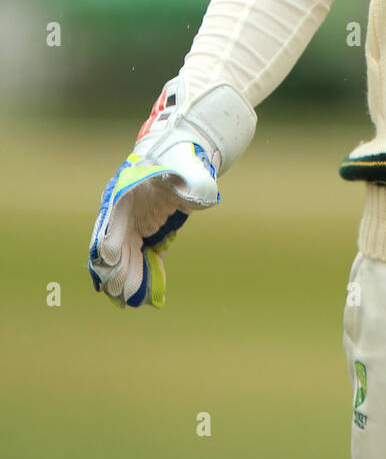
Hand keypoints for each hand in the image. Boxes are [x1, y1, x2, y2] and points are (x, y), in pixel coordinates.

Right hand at [88, 77, 255, 307]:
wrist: (182, 157)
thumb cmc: (181, 159)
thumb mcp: (189, 167)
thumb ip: (194, 181)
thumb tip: (201, 195)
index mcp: (126, 189)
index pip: (112, 217)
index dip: (111, 239)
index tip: (111, 258)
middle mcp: (123, 208)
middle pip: (113, 242)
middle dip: (114, 268)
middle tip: (118, 292)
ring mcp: (131, 221)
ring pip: (124, 254)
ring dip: (125, 277)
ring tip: (127, 301)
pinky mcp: (142, 230)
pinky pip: (137, 255)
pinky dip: (139, 272)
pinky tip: (142, 293)